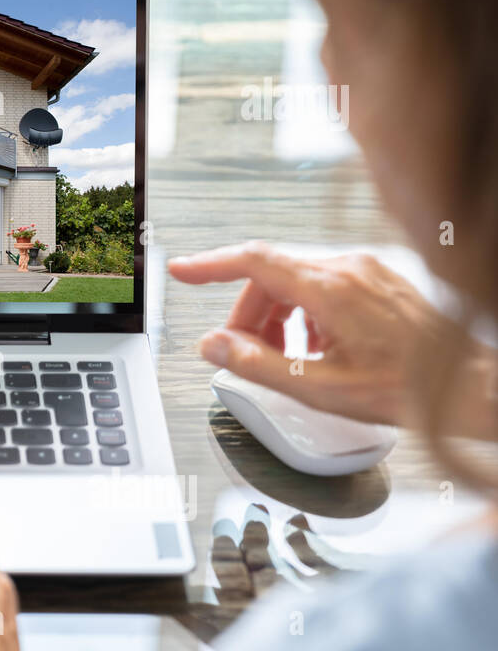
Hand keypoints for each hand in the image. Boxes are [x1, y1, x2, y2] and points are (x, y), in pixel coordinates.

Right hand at [169, 242, 496, 437]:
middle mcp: (348, 269)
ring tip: (283, 358)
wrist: (468, 386)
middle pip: (271, 274)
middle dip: (247, 313)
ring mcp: (366, 271)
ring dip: (276, 316)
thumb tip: (215, 346)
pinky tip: (314, 349)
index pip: (253, 261)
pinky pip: (322, 285)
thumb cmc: (409, 389)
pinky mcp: (377, 280)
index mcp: (330, 289)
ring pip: (295, 279)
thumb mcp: (320, 388)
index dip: (210, 265)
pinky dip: (304, 313)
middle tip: (241, 352)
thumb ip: (257, 365)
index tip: (181, 270)